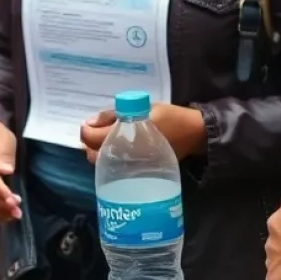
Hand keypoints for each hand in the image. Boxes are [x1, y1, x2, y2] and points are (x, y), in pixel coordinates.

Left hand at [80, 103, 206, 164]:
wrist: (194, 134)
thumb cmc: (169, 118)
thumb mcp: (143, 108)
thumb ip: (114, 115)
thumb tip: (90, 122)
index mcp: (129, 137)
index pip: (96, 139)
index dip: (86, 132)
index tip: (86, 126)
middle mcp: (128, 156)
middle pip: (94, 156)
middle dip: (89, 144)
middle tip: (94, 133)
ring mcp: (134, 167)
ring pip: (103, 164)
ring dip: (97, 152)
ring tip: (103, 140)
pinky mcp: (139, 171)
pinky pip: (115, 167)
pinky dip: (108, 158)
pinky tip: (113, 149)